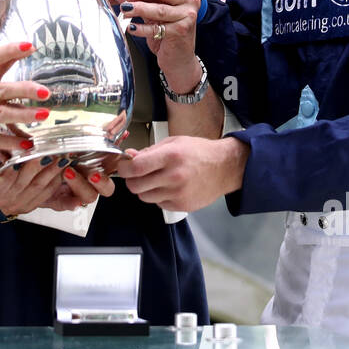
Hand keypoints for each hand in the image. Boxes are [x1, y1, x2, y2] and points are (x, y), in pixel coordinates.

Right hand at [0, 147, 114, 215]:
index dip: (23, 165)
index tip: (34, 153)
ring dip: (55, 173)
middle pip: (29, 183)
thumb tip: (4, 158)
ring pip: (41, 188)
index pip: (10, 177)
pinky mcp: (33, 205)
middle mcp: (7, 201)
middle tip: (55, 152)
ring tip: (64, 157)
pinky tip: (65, 168)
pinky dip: (57, 181)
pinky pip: (48, 193)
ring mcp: (22, 205)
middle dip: (43, 166)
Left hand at [118, 136, 247, 211]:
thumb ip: (150, 151)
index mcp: (171, 156)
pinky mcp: (182, 206)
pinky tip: (168, 187)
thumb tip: (129, 157)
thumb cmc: (199, 152)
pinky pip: (158, 204)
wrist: (224, 168)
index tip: (124, 165)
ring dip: (145, 189)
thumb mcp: (174, 143)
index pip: (136, 167)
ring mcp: (178, 193)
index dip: (124, 167)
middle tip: (137, 173)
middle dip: (132, 179)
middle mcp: (174, 176)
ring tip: (156, 179)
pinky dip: (158, 196)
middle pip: (135, 186)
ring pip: (144, 197)